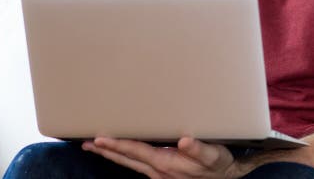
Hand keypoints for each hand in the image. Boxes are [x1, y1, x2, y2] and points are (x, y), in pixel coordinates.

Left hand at [82, 136, 247, 177]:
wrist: (228, 178)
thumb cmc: (219, 165)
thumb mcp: (213, 156)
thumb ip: (200, 150)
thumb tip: (185, 141)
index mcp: (166, 164)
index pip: (135, 152)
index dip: (117, 145)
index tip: (99, 139)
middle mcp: (158, 171)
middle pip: (126, 159)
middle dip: (106, 150)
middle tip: (85, 142)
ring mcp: (159, 174)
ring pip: (130, 163)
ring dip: (113, 154)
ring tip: (96, 146)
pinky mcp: (163, 173)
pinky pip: (138, 165)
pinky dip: (126, 157)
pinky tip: (123, 153)